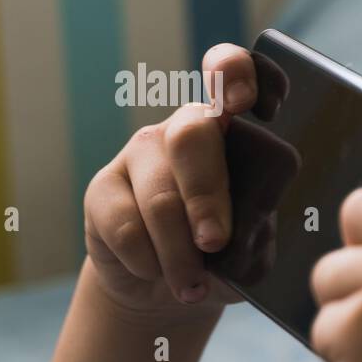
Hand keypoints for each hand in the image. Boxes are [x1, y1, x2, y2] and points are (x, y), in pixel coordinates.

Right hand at [83, 43, 258, 319]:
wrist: (168, 288)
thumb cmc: (224, 257)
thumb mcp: (254, 244)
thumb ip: (259, 226)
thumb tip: (254, 222)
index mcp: (234, 131)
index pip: (233, 75)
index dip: (236, 73)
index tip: (246, 100)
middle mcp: (185, 131)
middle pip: (192, 137)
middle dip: (206, 197)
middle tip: (215, 243)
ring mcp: (141, 155)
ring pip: (160, 197)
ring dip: (179, 252)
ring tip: (193, 287)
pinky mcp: (103, 188)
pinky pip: (126, 226)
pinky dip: (149, 261)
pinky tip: (159, 275)